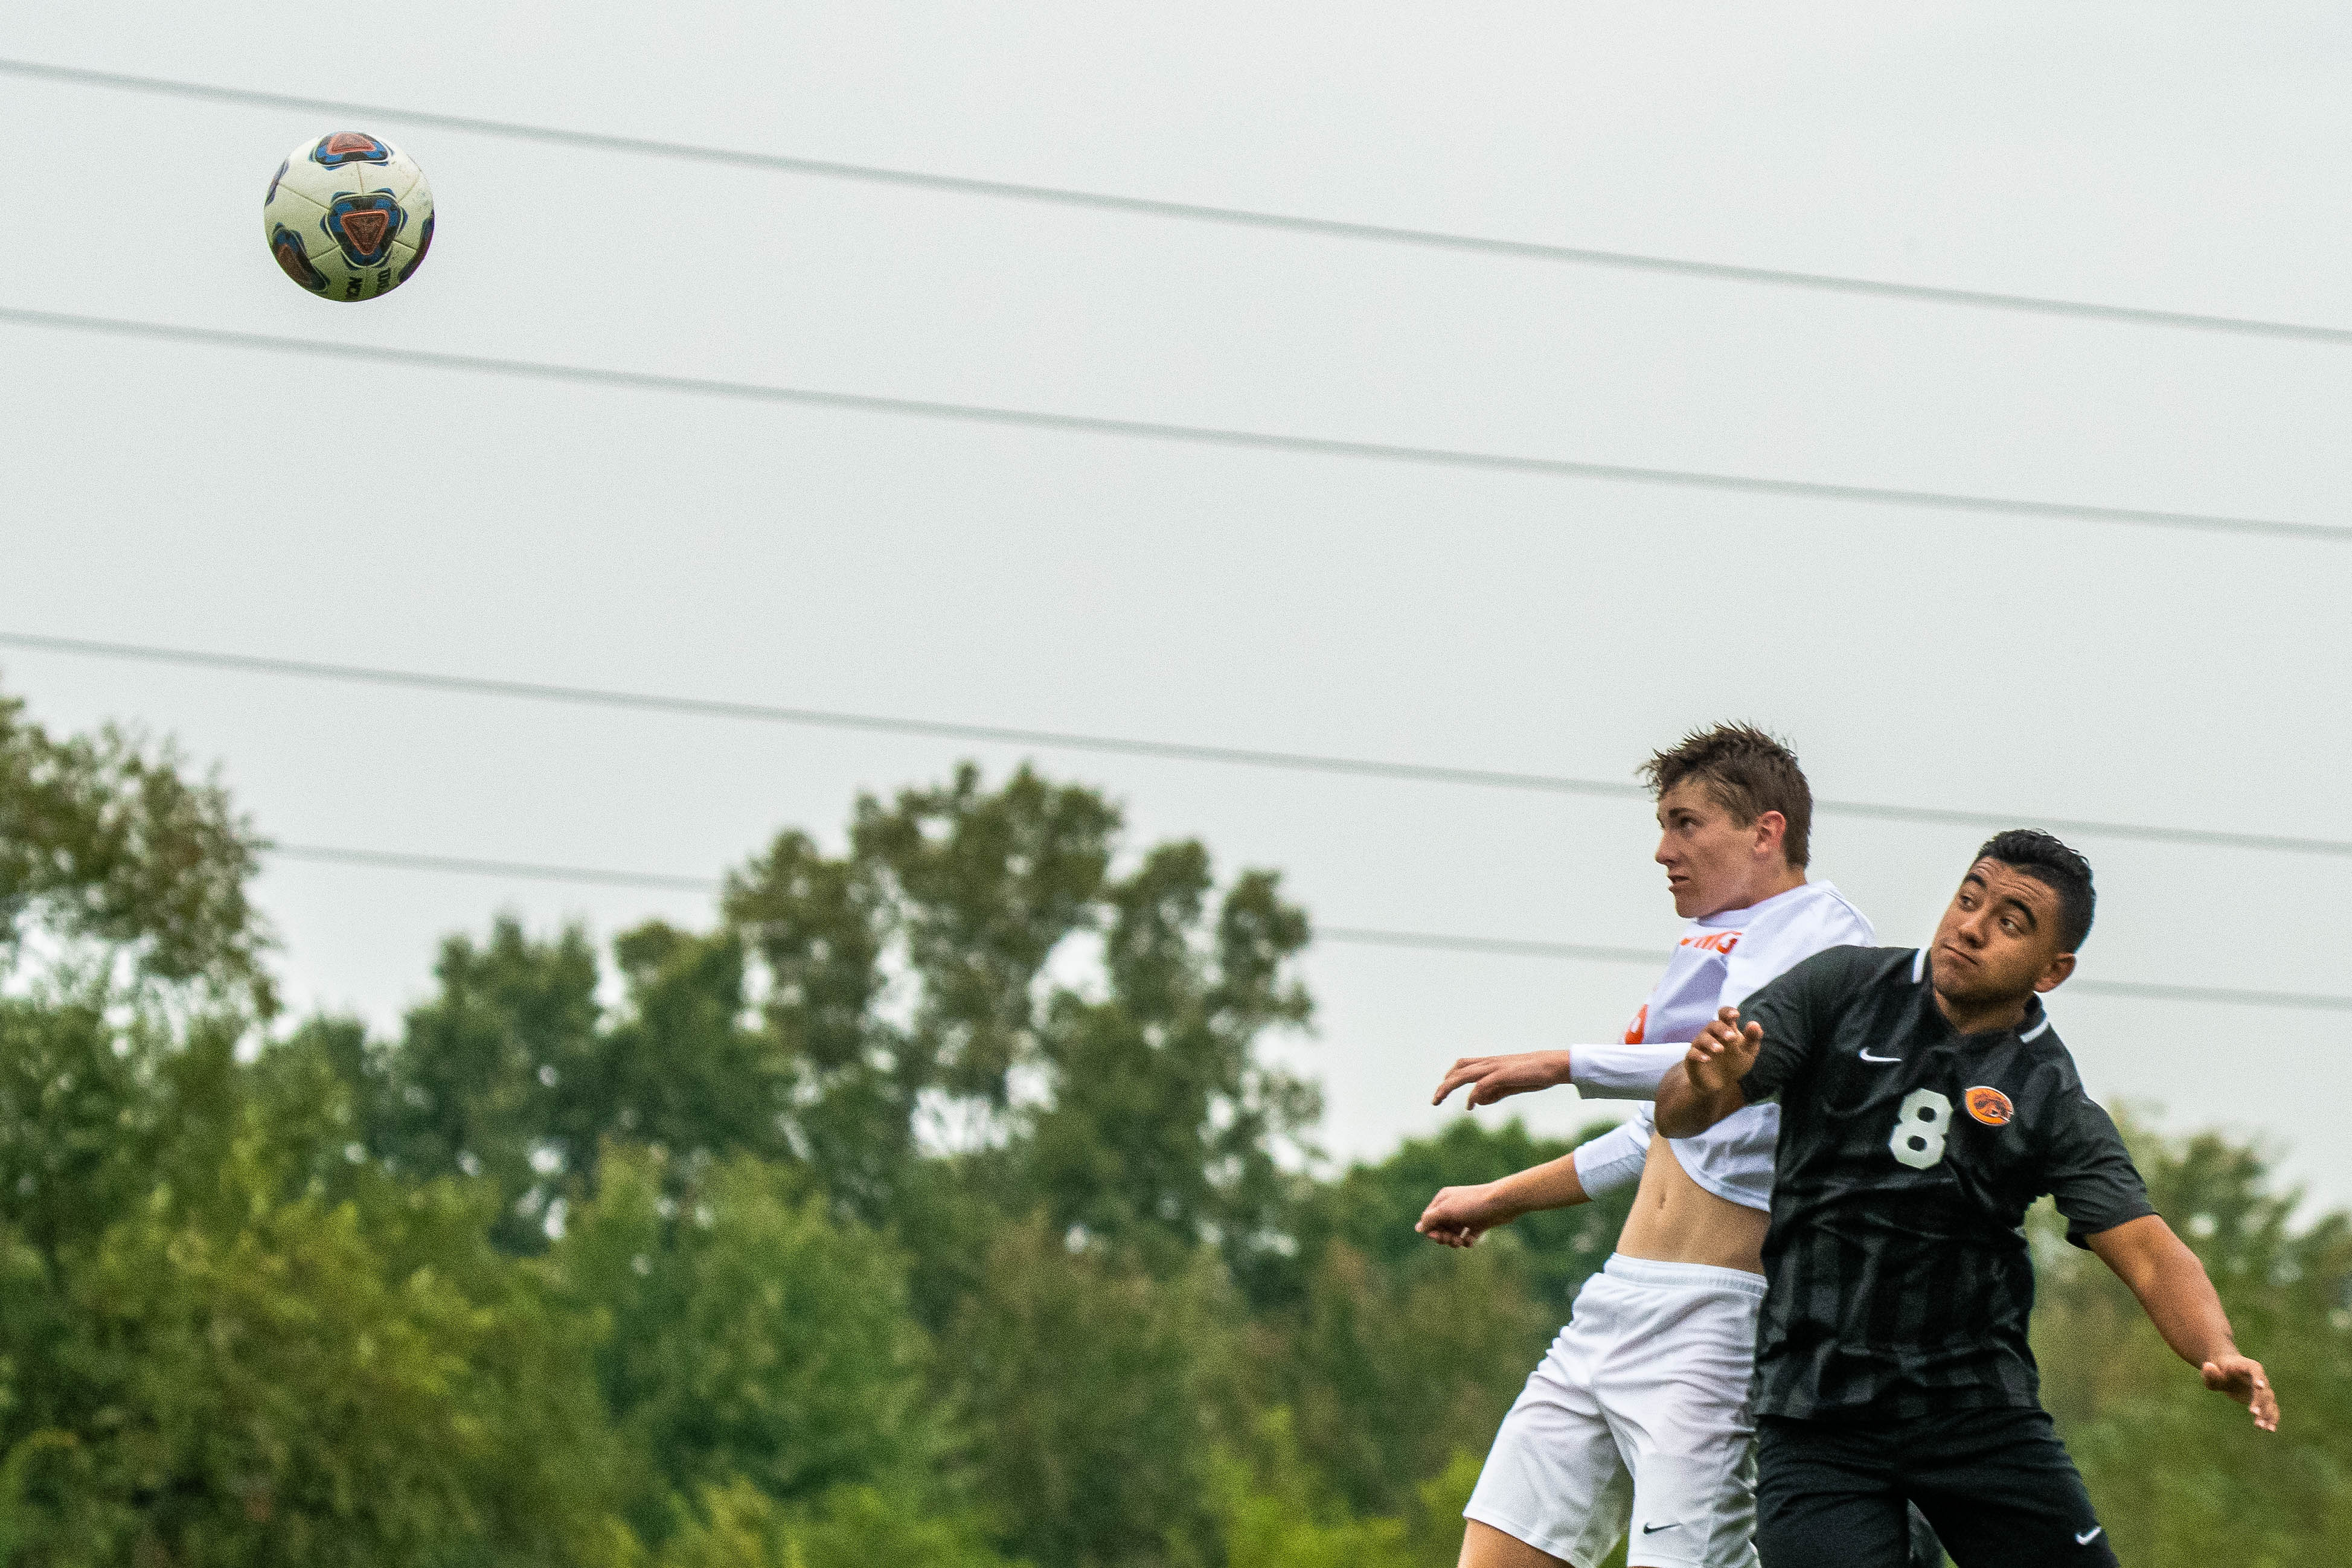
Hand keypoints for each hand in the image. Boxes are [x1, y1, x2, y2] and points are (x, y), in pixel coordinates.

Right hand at [1417, 1183, 1513, 1247]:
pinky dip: (1467, 1241)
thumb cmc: (1471, 1204)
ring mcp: (1465, 1216)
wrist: (1501, 1203)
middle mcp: (1452, 1207)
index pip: (1428, 1219)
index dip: (1431, 1230)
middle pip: (1440, 1228)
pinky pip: (1467, 1237)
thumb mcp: (1446, 1210)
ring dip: (1455, 1241)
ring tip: (1462, 1241)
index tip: (1438, 1236)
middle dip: (1444, 1237)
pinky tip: (1471, 1240)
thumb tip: (1418, 1229)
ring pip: (1453, 1234)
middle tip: (1452, 1239)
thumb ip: (1430, 1219)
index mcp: (1443, 1200)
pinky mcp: (1477, 1224)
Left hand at [1432, 1050, 1573, 1108]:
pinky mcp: (1503, 1074)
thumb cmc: (1533, 1075)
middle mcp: (1489, 1063)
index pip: (1463, 1065)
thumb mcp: (1510, 1086)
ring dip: (1448, 1087)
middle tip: (1434, 1101)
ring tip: (1438, 1099)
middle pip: (1458, 1071)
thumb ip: (1494, 1093)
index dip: (1450, 1076)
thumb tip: (1478, 1102)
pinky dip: (1473, 1095)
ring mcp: (1495, 1067)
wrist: (1552, 1066)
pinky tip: (1470, 1105)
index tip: (1442, 1090)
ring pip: (1464, 1075)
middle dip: (1443, 1086)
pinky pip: (1482, 1084)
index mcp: (1491, 1064)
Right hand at [1685, 1007, 1762, 1096]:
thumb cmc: (1734, 1063)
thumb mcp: (1748, 1052)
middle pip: (1713, 1025)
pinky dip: (1698, 1055)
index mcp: (1725, 1029)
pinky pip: (1692, 1054)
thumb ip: (1753, 1038)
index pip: (1724, 1015)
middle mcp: (1711, 1035)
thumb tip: (1754, 1024)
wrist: (1720, 1084)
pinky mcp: (1692, 1060)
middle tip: (1732, 1037)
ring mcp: (1700, 1047)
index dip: (1728, 1012)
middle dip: (1722, 1029)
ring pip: (1702, 1038)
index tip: (1736, 1015)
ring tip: (1720, 1050)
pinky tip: (1706, 1059)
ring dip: (1711, 1042)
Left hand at [2202, 1352, 2279, 1431]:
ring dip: (2267, 1414)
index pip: (2256, 1371)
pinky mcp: (2263, 1401)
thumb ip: (2210, 1372)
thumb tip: (2208, 1366)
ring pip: (2269, 1403)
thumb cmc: (2218, 1371)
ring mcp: (2264, 1391)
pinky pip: (2271, 1410)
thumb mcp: (2210, 1371)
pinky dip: (2272, 1419)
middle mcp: (2261, 1379)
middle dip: (2259, 1402)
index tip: (2258, 1387)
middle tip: (2253, 1413)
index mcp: (2249, 1367)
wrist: (2225, 1374)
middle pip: (2263, 1391)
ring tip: (2261, 1427)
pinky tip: (2270, 1430)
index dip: (2258, 1379)